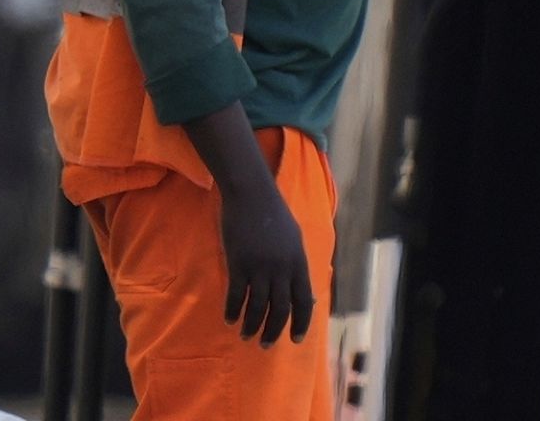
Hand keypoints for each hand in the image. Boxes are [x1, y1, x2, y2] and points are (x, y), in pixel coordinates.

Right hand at [220, 185, 314, 347]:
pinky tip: (230, 320)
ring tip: (246, 336)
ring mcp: (260, 266)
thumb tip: (309, 296)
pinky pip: (236, 295)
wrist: (252, 194)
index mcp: (299, 262)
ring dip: (252, 325)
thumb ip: (299, 267)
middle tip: (266, 346)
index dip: (301, 323)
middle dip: (274, 331)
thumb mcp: (295, 240)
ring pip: (258, 307)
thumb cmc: (274, 215)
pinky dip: (233, 310)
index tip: (296, 340)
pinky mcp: (238, 263)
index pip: (304, 301)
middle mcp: (282, 268)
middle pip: (280, 309)